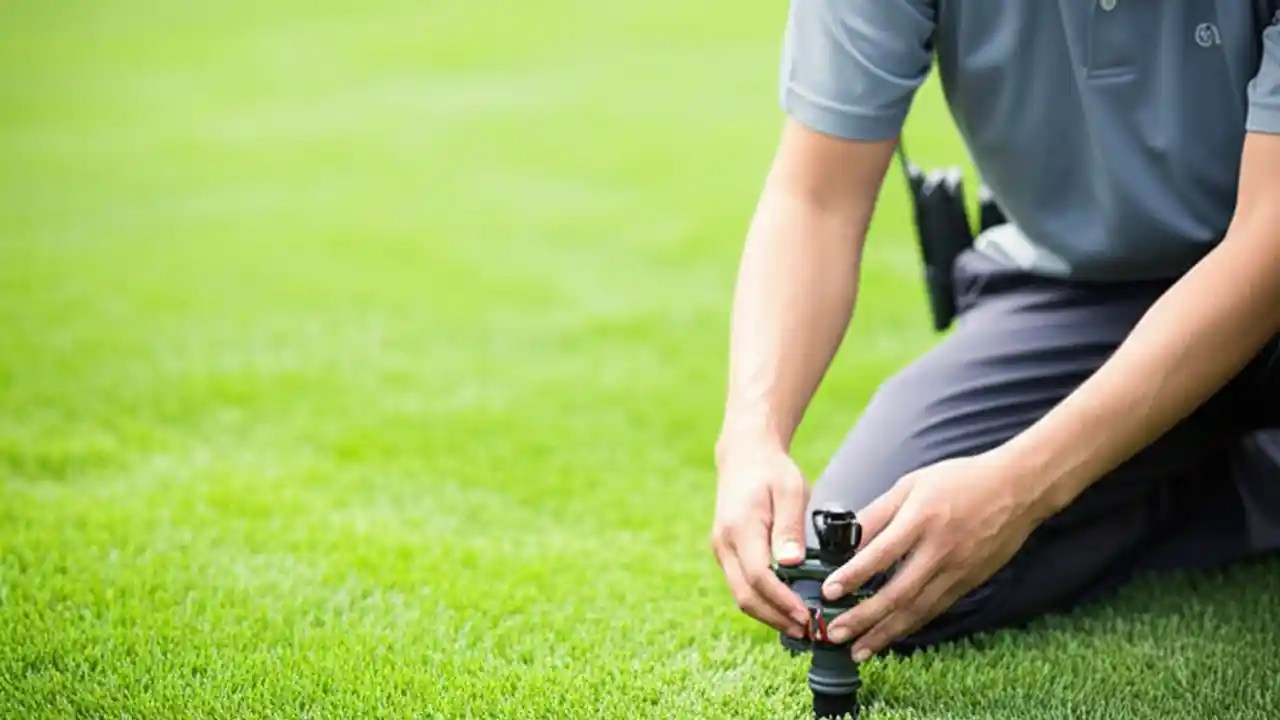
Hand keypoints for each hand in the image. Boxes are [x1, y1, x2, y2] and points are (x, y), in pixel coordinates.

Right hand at [711, 440, 811, 637]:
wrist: (744, 456)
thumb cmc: (772, 471)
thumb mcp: (790, 490)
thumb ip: (791, 527)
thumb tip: (792, 563)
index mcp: (740, 528)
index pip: (759, 577)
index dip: (782, 602)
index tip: (806, 616)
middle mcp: (724, 544)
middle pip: (745, 596)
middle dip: (775, 618)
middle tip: (806, 631)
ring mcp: (721, 550)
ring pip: (741, 595)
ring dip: (768, 615)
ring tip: (799, 626)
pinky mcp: (726, 553)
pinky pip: (741, 585)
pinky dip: (762, 602)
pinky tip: (784, 607)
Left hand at [821, 451, 1048, 659]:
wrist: (1017, 489)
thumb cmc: (959, 480)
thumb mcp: (911, 484)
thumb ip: (878, 513)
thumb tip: (846, 539)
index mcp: (921, 519)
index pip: (881, 554)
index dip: (853, 575)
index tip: (829, 592)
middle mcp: (939, 550)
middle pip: (898, 592)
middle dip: (864, 618)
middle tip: (836, 633)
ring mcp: (957, 570)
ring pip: (917, 610)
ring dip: (885, 633)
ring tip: (859, 650)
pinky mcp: (968, 582)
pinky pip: (934, 609)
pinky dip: (910, 625)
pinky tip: (891, 636)